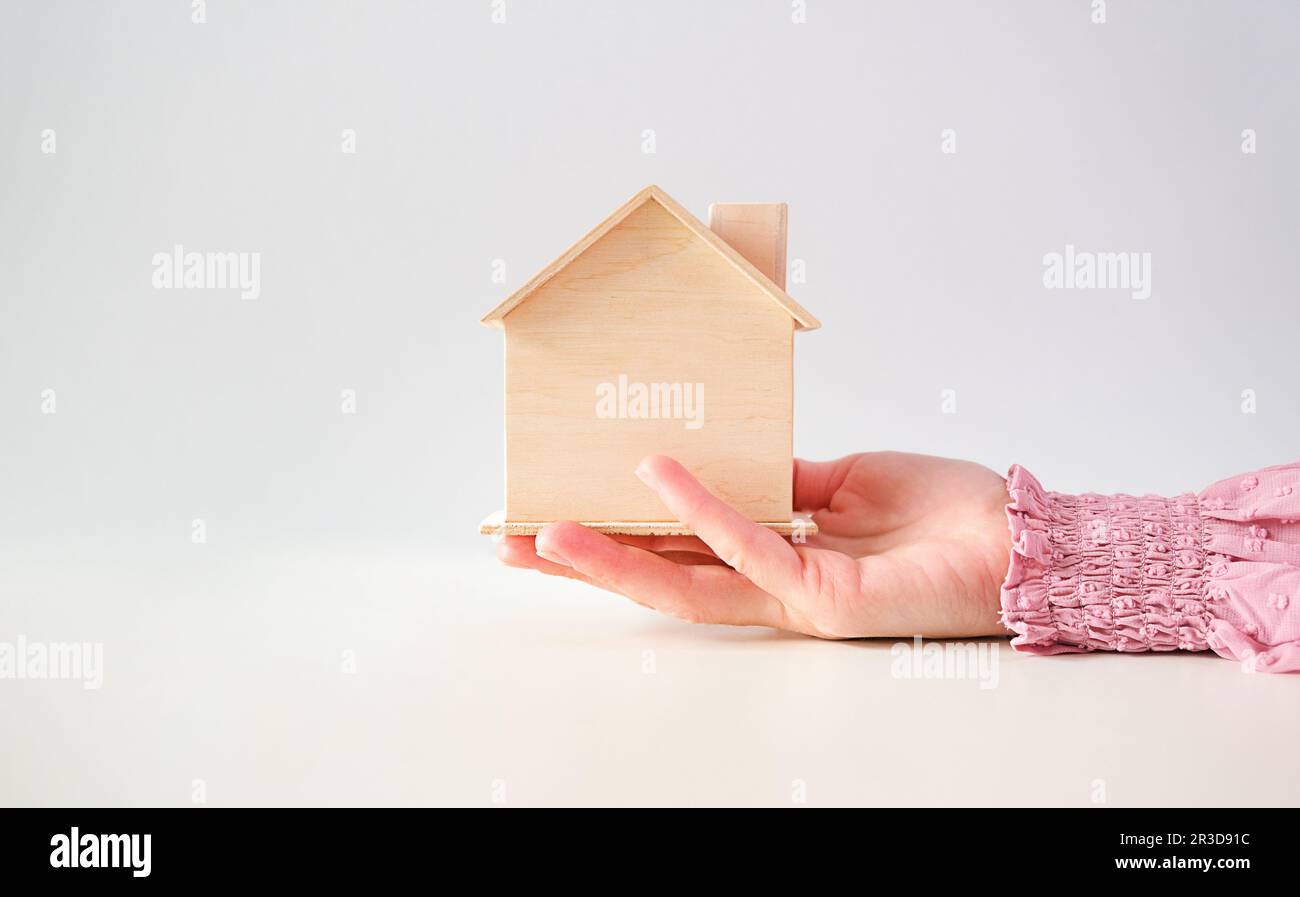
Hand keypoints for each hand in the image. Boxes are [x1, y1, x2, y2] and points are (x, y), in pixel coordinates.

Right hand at [496, 453, 1011, 638]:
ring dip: (612, 556)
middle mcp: (774, 584)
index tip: (559, 514)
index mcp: (777, 557)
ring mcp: (794, 594)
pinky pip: (750, 542)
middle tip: (514, 545)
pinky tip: (656, 474)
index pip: (680, 551)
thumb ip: (791, 482)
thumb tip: (741, 461)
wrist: (1016, 542)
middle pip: (662, 579)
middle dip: (586, 564)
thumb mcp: (850, 484)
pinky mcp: (822, 592)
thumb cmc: (945, 515)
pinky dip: (701, 506)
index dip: (618, 536)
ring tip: (546, 535)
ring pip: (685, 581)